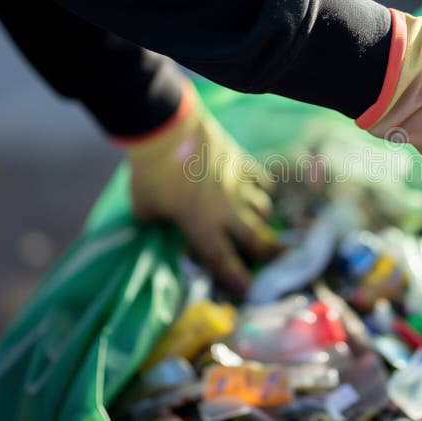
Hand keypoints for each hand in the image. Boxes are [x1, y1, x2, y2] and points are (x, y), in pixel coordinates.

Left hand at [123, 80, 277, 293]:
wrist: (168, 131)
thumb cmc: (152, 173)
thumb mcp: (144, 206)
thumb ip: (154, 220)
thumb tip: (155, 222)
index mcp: (202, 226)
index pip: (222, 259)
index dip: (235, 277)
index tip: (248, 290)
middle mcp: (227, 211)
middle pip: (256, 237)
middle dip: (268, 253)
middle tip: (277, 259)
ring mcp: (239, 186)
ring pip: (263, 209)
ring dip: (262, 219)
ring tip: (260, 221)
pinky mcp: (242, 163)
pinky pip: (262, 181)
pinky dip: (263, 188)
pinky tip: (261, 189)